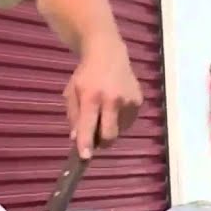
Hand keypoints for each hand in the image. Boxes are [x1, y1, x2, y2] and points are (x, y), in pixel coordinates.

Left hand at [64, 37, 142, 158]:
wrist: (108, 53)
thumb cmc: (85, 75)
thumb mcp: (71, 93)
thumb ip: (73, 117)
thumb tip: (76, 139)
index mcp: (91, 97)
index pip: (88, 125)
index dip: (86, 143)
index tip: (85, 157)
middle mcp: (112, 99)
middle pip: (109, 135)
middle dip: (102, 142)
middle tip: (95, 138)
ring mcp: (128, 100)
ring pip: (119, 130)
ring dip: (110, 129)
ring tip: (105, 112)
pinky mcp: (138, 101)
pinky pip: (127, 122)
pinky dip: (119, 121)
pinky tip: (115, 106)